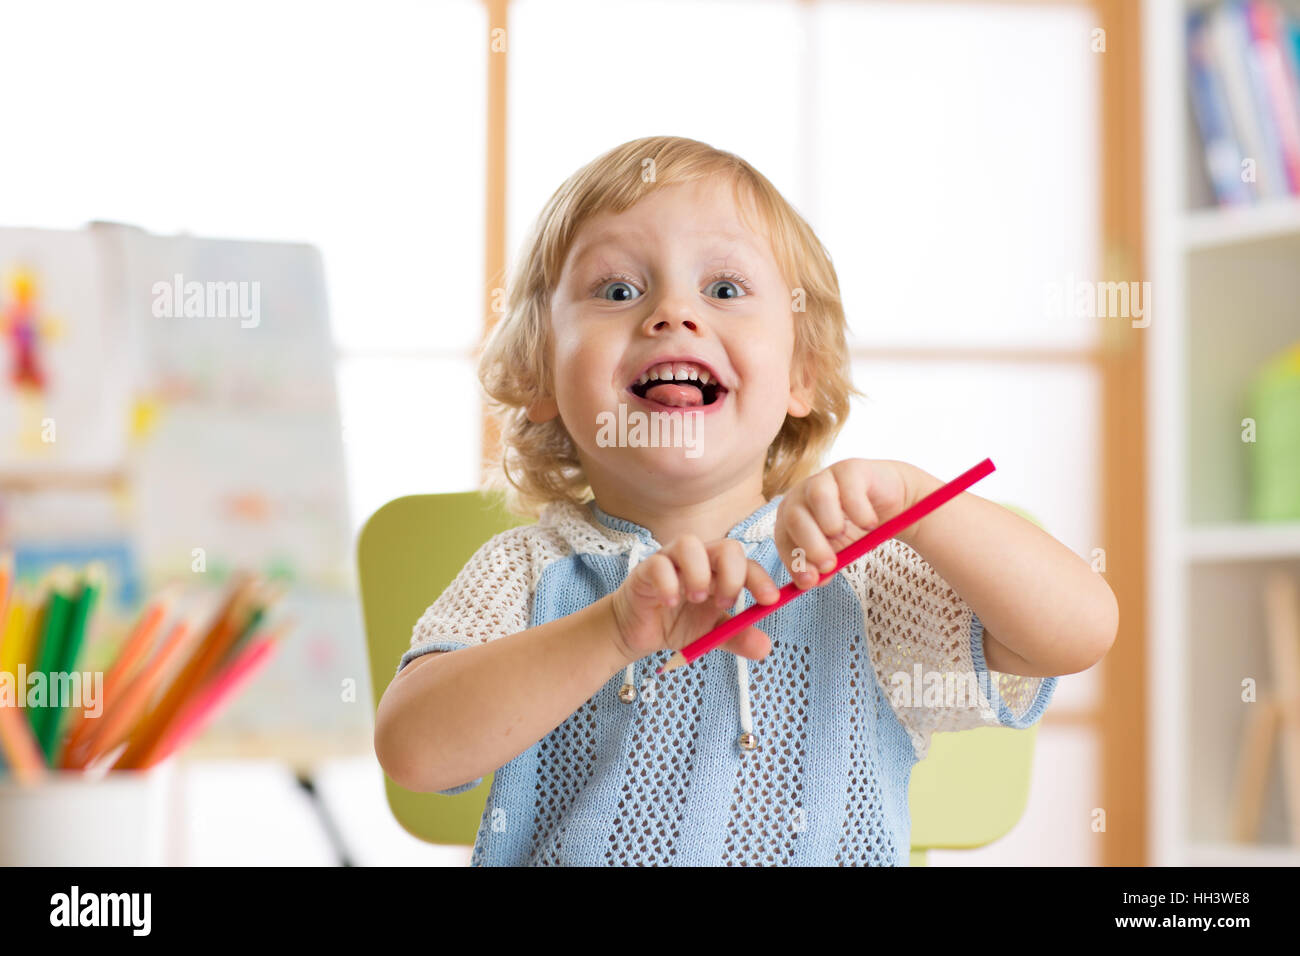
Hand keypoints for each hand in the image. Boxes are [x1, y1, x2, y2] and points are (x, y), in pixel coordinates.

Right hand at [609, 535, 780, 664]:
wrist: (637, 633)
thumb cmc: (676, 624)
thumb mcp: (711, 635)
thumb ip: (737, 638)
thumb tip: (765, 647)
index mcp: (718, 572)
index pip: (747, 564)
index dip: (761, 579)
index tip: (770, 601)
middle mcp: (698, 560)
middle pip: (727, 547)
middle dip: (733, 576)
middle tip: (724, 604)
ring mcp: (670, 561)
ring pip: (690, 544)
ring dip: (699, 574)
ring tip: (696, 599)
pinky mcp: (645, 570)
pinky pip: (658, 564)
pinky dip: (668, 584)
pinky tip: (670, 603)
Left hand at [774, 459, 911, 590]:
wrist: (891, 503)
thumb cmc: (857, 529)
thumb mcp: (840, 552)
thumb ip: (826, 566)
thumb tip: (814, 581)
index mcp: (793, 517)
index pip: (783, 538)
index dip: (793, 561)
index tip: (809, 583)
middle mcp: (803, 495)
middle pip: (793, 516)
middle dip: (810, 545)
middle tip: (829, 565)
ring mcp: (825, 478)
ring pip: (816, 495)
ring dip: (827, 521)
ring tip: (843, 536)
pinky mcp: (850, 468)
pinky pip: (848, 487)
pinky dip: (858, 509)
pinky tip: (870, 524)